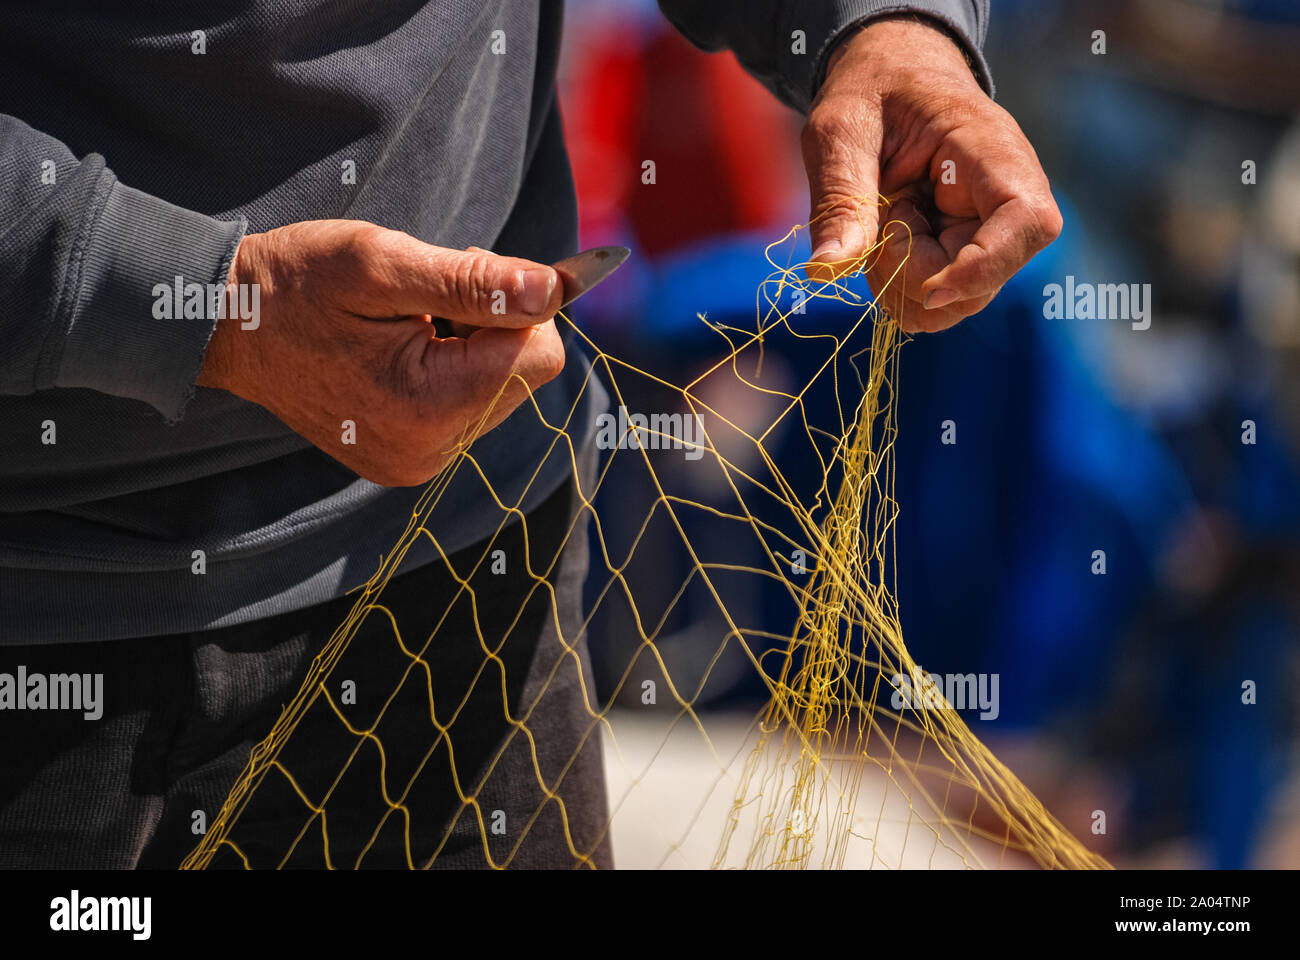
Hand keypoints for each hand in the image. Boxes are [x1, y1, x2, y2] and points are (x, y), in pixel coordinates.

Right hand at [197, 220, 564, 485]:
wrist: (224, 326)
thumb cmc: (296, 284)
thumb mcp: (381, 263)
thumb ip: (473, 282)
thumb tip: (553, 291)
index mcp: (428, 406)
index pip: (541, 353)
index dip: (517, 303)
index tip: (464, 273)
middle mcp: (430, 450)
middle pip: (524, 375)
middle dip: (490, 326)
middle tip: (424, 297)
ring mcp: (417, 462)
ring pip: (501, 389)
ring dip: (470, 346)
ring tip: (403, 325)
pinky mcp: (407, 459)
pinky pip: (468, 407)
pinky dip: (450, 369)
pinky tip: (398, 351)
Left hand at [801, 15, 1062, 331]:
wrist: (890, 82)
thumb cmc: (871, 93)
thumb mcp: (840, 131)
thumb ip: (839, 197)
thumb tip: (826, 271)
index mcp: (993, 152)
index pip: (1027, 223)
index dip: (983, 267)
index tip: (929, 285)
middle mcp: (1008, 198)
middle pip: (979, 283)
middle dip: (912, 272)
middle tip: (882, 215)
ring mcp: (992, 233)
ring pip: (954, 304)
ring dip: (901, 282)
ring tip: (887, 220)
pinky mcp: (968, 256)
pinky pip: (936, 303)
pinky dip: (899, 288)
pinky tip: (890, 240)